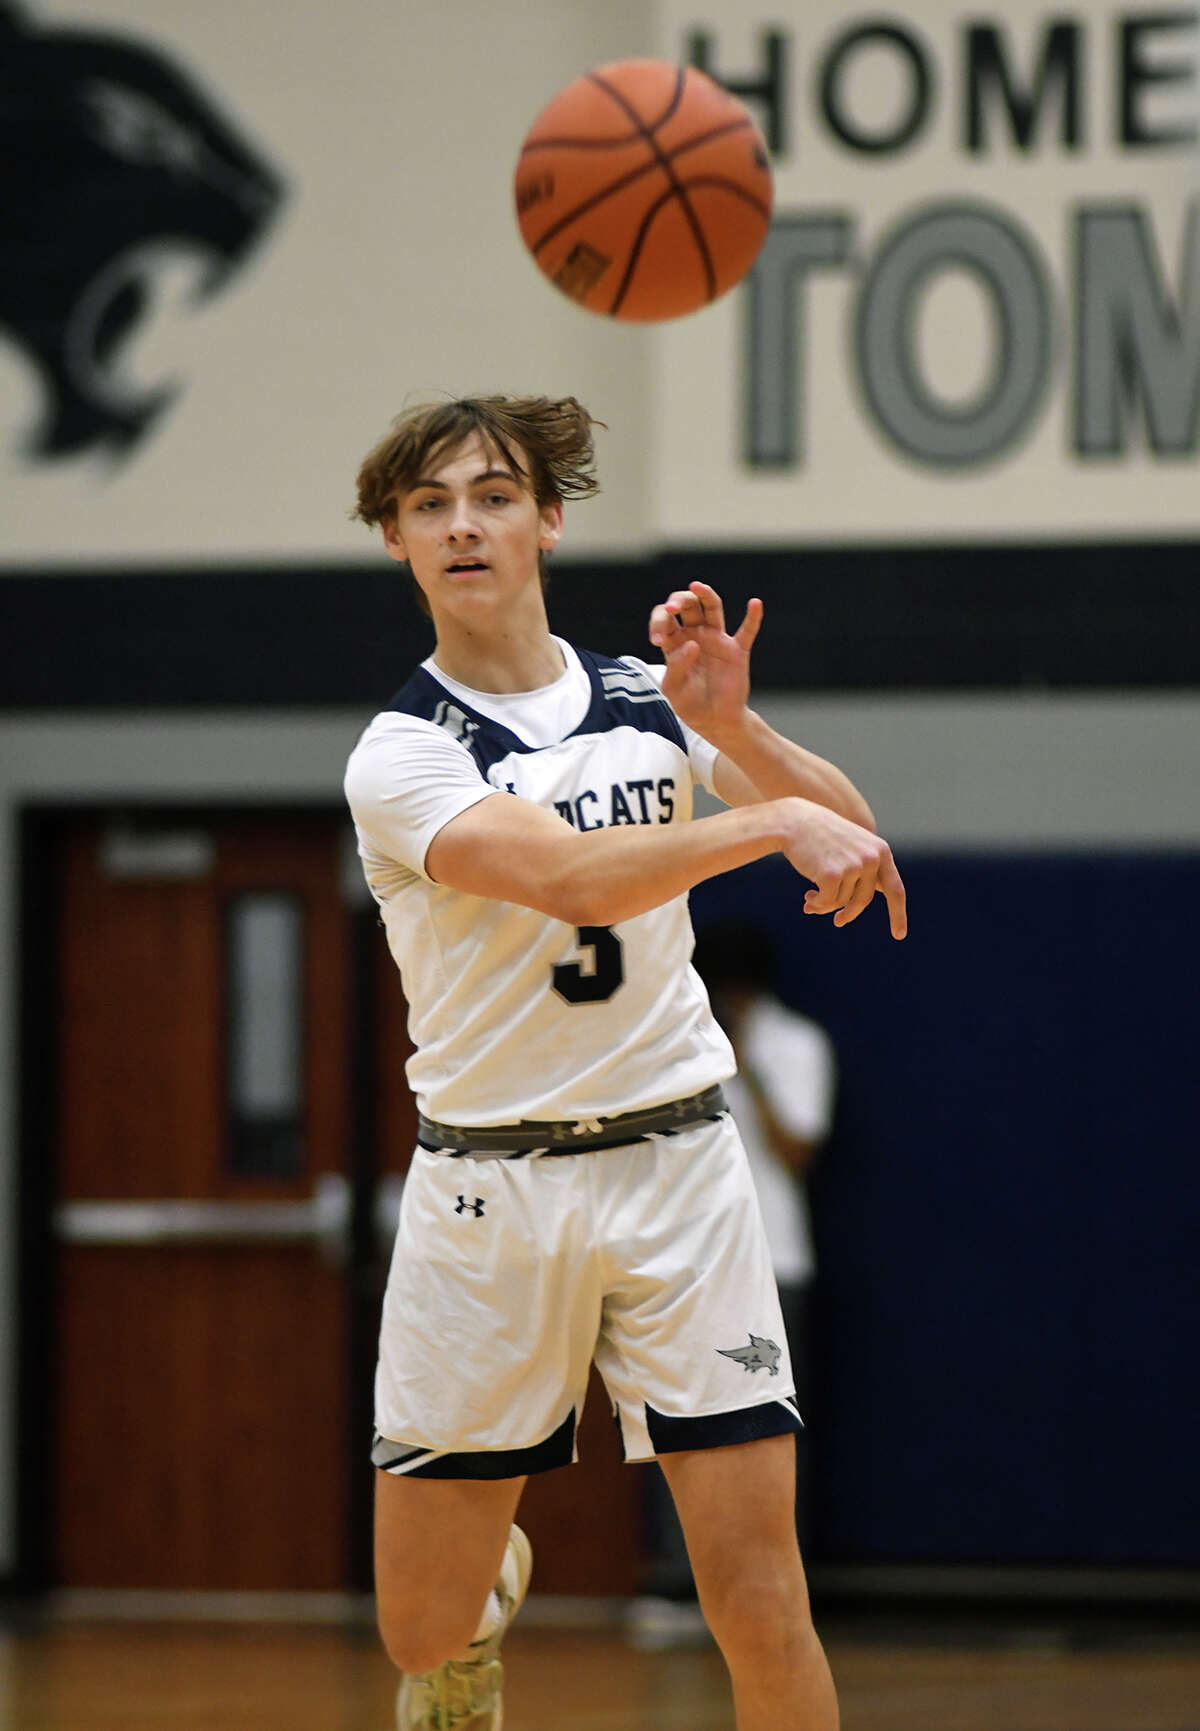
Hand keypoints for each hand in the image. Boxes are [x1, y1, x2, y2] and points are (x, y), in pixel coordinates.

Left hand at [648, 581, 762, 741]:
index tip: (657, 640)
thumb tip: (693, 644)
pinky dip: (753, 617)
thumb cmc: (689, 704)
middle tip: (672, 608)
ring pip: (712, 609)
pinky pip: (747, 631)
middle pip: (688, 606)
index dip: (658, 623)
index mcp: (675, 642)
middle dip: (678, 601)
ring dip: (705, 595)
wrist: (713, 721)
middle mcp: (695, 635)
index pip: (665, 620)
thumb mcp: (673, 689)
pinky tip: (755, 603)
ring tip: (697, 586)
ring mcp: (717, 640)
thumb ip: (677, 666)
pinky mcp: (737, 651)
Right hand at [782, 800, 907, 939]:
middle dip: (849, 913)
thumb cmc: (821, 838)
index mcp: (880, 851)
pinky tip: (807, 897)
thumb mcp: (851, 848)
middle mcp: (871, 858)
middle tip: (839, 922)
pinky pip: (827, 902)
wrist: (794, 822)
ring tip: (810, 897)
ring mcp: (853, 866)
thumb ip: (864, 871)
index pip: (895, 889)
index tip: (899, 935)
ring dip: (826, 905)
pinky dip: (817, 904)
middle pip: (863, 900)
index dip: (898, 914)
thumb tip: (859, 904)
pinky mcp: (832, 874)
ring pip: (842, 902)